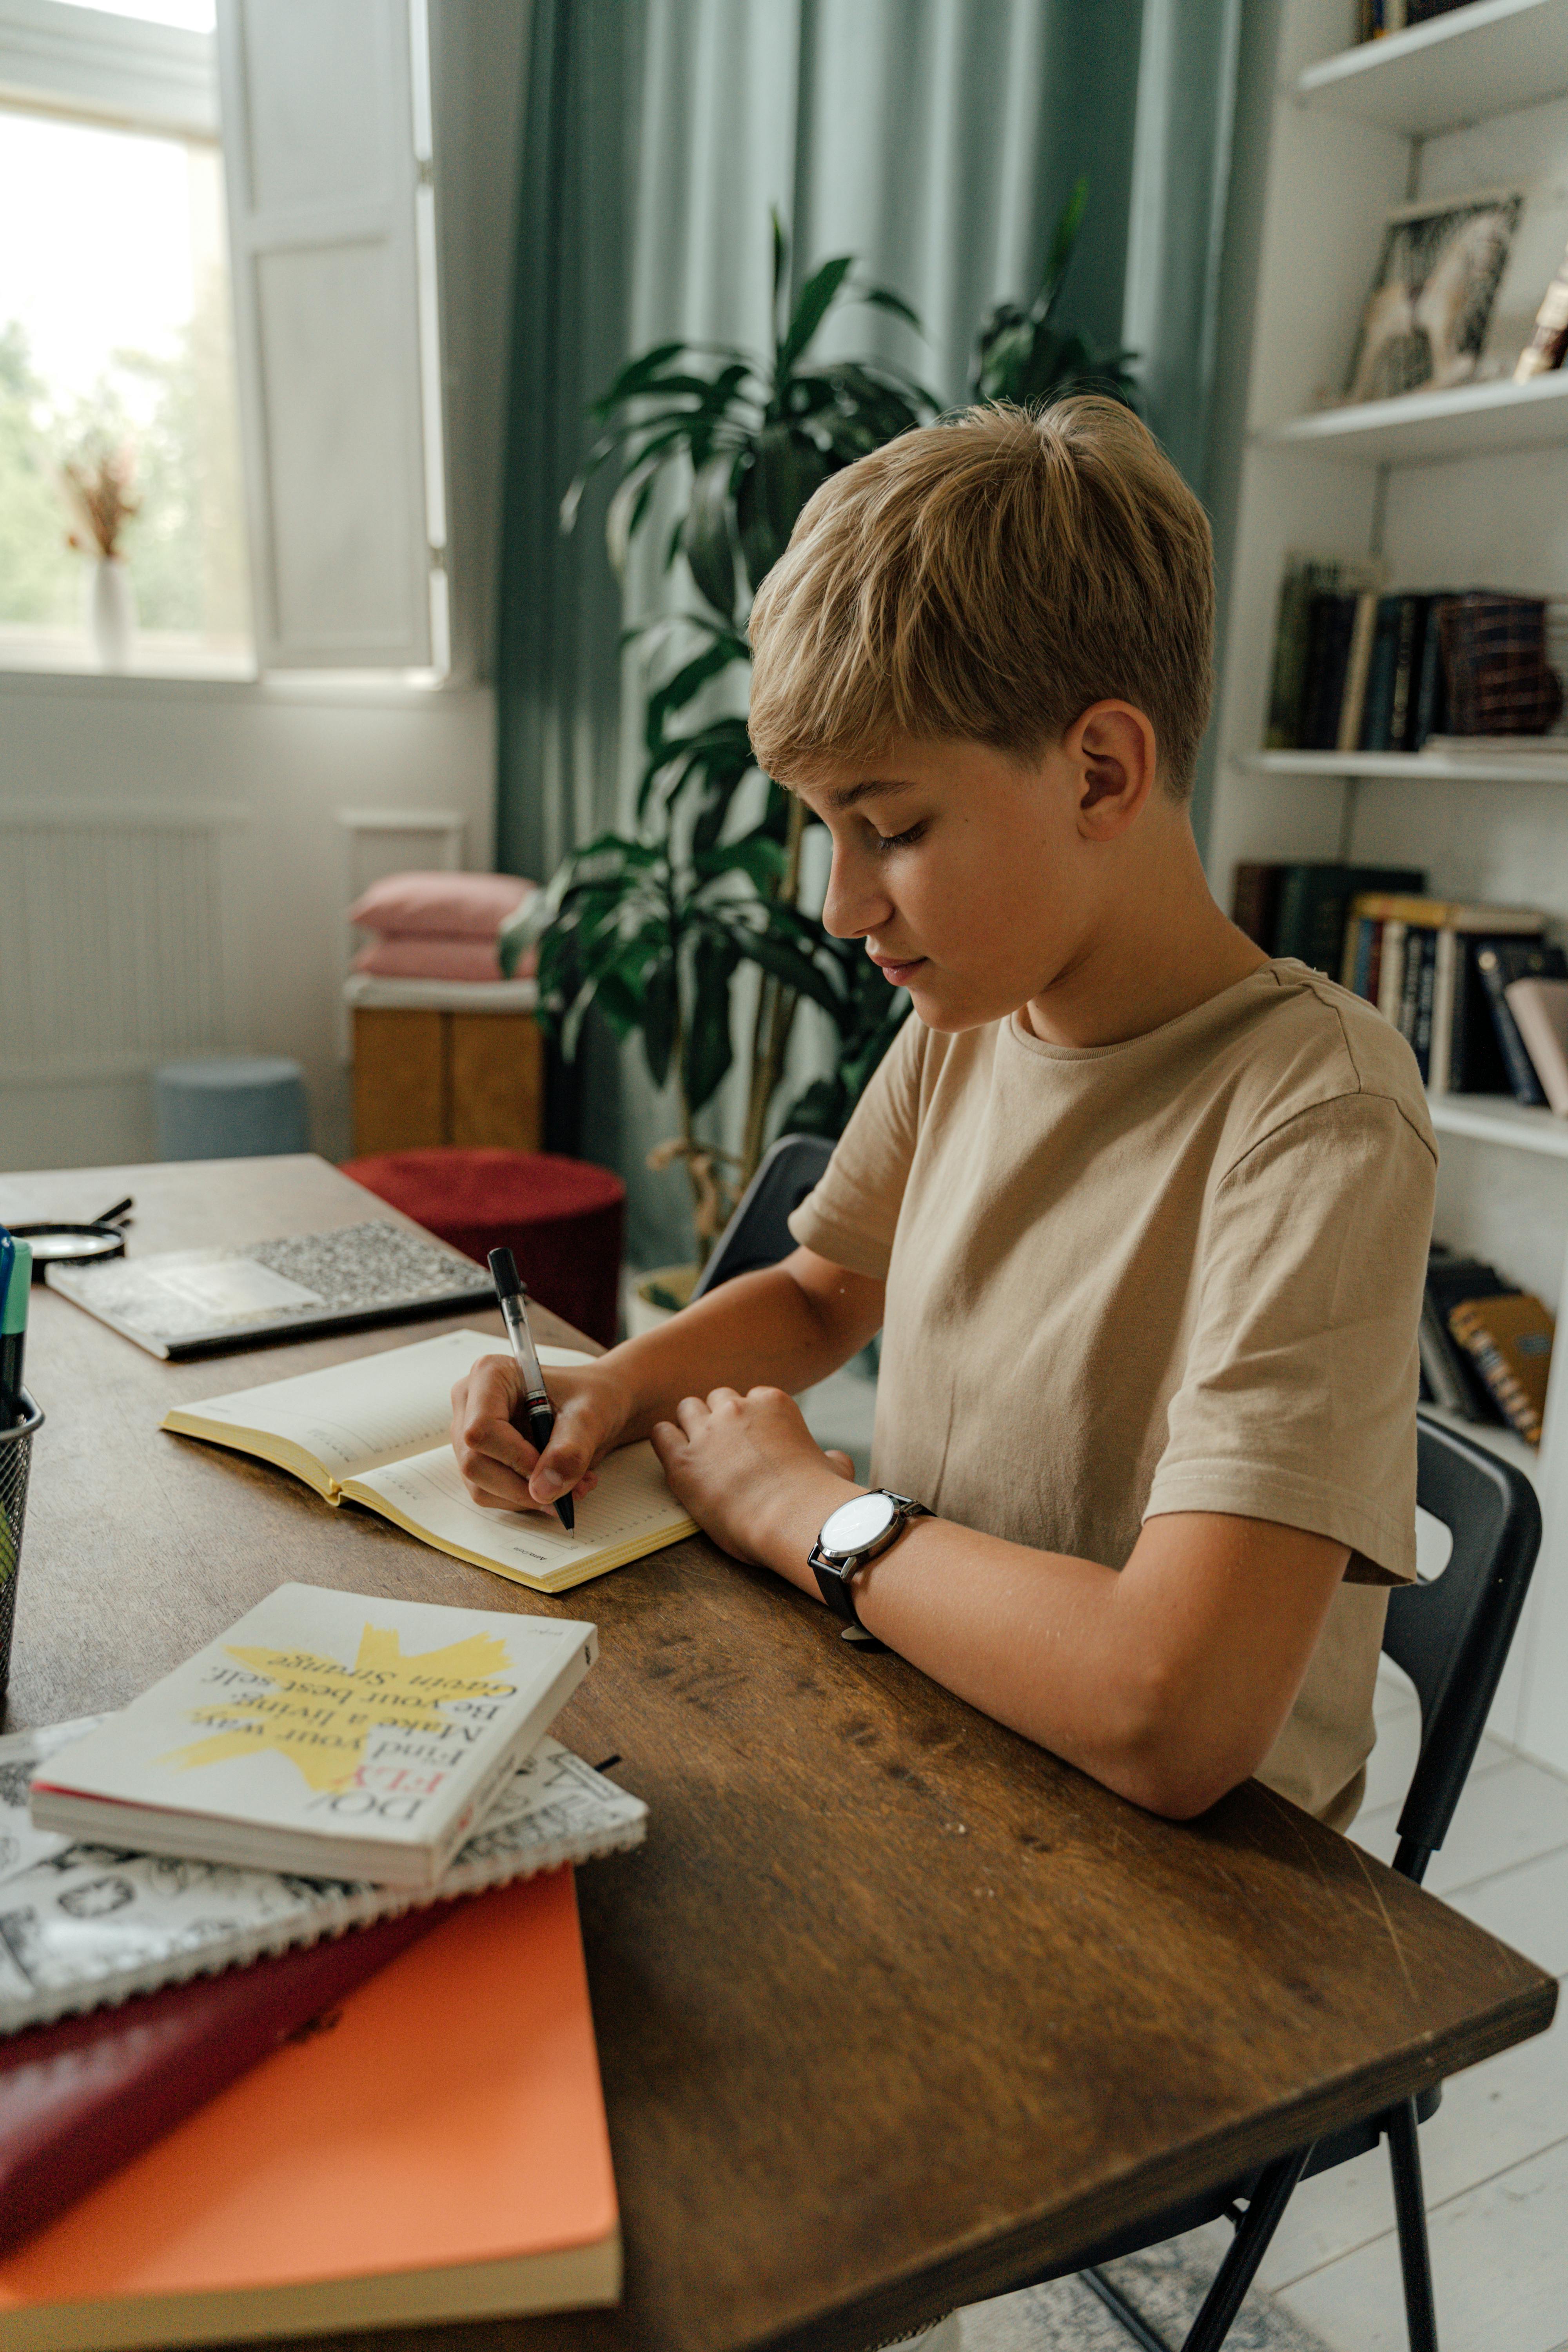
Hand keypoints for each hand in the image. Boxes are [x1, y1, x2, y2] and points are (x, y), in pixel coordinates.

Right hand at [450, 1357, 628, 1513]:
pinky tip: (556, 1487)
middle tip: (571, 1490)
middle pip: (474, 1462)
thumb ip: (569, 1451)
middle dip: (523, 1486)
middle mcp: (471, 1401)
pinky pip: (488, 1493)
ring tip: (573, 1487)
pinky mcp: (478, 1457)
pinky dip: (524, 1500)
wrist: (598, 1406)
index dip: (515, 1457)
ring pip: (479, 1485)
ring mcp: (469, 1432)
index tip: (552, 1471)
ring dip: (527, 1498)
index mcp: (491, 1374)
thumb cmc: (592, 1397)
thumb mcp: (590, 1417)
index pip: (481, 1428)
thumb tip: (542, 1491)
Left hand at [650, 1386, 856, 1570]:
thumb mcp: (834, 1468)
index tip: (754, 1442)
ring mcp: (706, 1432)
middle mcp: (736, 1410)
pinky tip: (677, 1457)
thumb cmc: (816, 1497)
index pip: (752, 1399)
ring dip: (692, 1425)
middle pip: (717, 1399)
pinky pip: (662, 1434)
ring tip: (700, 1452)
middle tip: (725, 1447)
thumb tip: (835, 1459)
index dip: (751, 1421)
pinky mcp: (682, 1461)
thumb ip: (831, 1457)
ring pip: (687, 1409)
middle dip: (720, 1418)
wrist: (791, 1519)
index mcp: (772, 1403)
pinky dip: (666, 1441)